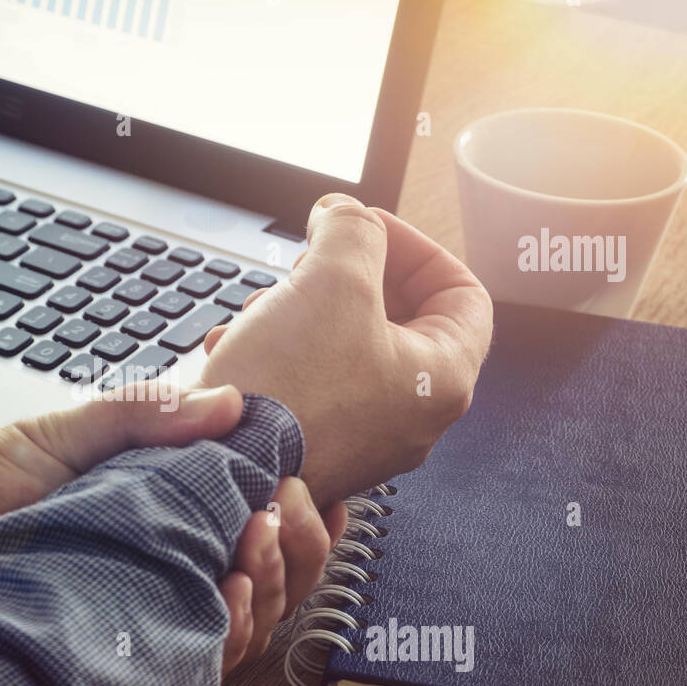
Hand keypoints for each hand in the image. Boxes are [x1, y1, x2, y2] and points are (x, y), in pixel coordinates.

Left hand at [0, 383, 347, 677]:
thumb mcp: (71, 430)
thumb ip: (146, 415)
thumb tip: (232, 404)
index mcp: (175, 500)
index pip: (268, 511)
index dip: (305, 507)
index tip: (308, 487)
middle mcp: (180, 552)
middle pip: (280, 566)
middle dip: (298, 541)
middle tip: (276, 511)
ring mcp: (163, 597)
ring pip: (260, 609)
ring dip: (276, 578)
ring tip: (250, 541)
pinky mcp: (141, 638)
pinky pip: (215, 650)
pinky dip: (239, 624)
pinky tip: (232, 592)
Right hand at [197, 195, 493, 505]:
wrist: (224, 470)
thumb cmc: (290, 389)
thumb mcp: (331, 280)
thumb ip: (351, 231)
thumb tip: (346, 215)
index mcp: (441, 379)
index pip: (462, 293)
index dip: (414, 246)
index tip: (364, 228)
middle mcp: (410, 418)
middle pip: (396, 318)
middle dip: (343, 277)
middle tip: (308, 263)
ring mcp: (362, 440)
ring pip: (343, 348)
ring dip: (301, 311)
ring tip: (262, 307)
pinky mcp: (314, 450)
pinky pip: (309, 384)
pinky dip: (278, 353)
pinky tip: (240, 345)